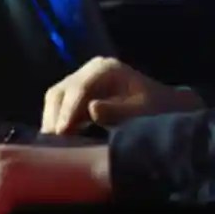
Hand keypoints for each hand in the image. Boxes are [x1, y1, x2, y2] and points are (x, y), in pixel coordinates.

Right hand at [41, 56, 203, 134]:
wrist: (163, 108)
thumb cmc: (155, 108)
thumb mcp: (141, 111)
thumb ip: (118, 111)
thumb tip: (92, 109)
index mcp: (105, 68)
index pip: (79, 88)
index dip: (68, 110)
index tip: (62, 132)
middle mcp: (89, 70)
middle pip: (61, 91)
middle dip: (55, 117)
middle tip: (52, 143)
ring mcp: (82, 81)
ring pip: (56, 99)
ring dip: (52, 121)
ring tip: (52, 145)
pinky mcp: (78, 96)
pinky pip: (59, 108)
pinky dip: (56, 123)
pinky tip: (57, 142)